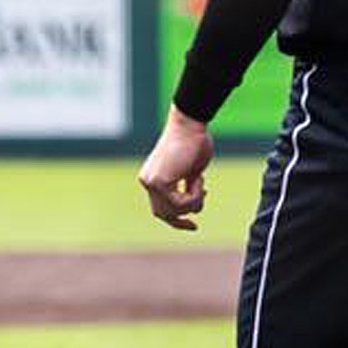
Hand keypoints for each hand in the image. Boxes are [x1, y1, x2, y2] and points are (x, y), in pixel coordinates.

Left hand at [138, 107, 212, 230]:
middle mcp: (147, 181)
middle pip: (164, 214)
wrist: (190, 125)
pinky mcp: (159, 182)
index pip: (160, 209)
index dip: (178, 217)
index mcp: (152, 178)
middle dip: (183, 218)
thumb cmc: (194, 142)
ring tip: (200, 180)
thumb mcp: (191, 172)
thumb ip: (186, 189)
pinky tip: (198, 178)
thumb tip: (193, 210)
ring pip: (174, 211)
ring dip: (194, 201)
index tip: (193, 223)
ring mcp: (151, 182)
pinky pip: (179, 203)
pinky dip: (195, 195)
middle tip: (198, 215)